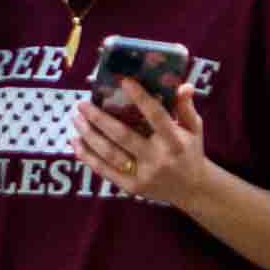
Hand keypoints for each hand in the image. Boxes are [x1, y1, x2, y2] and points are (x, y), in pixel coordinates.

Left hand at [69, 75, 201, 205]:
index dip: (139, 97)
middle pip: (123, 136)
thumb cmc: (190, 151)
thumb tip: (184, 85)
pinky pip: (105, 170)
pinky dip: (88, 156)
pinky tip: (75, 142)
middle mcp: (158, 158)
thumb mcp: (194, 128)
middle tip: (82, 104)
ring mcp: (143, 175)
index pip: (155, 116)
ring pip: (109, 153)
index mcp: (175, 141)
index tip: (123, 80)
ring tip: (76, 119)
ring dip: (89, 135)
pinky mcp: (131, 187)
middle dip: (99, 118)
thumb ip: (186, 107)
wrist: (192, 189)